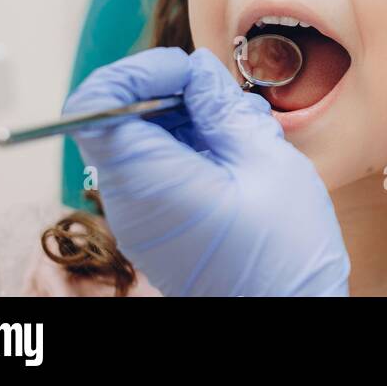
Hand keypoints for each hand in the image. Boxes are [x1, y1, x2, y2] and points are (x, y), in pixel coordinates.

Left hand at [64, 47, 349, 295]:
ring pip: (143, 145)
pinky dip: (192, 152)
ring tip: (242, 133)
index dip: (136, 72)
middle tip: (225, 100)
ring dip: (188, 125)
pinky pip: (159, 173)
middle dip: (172, 96)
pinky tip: (237, 159)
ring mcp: (141, 221)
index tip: (184, 70)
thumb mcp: (268, 162)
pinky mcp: (159, 231)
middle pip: (121, 121)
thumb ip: (224, 109)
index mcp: (150, 181)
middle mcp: (130, 204)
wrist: (288, 317)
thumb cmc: (286, 255)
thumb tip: (197, 71)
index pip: (98, 104)